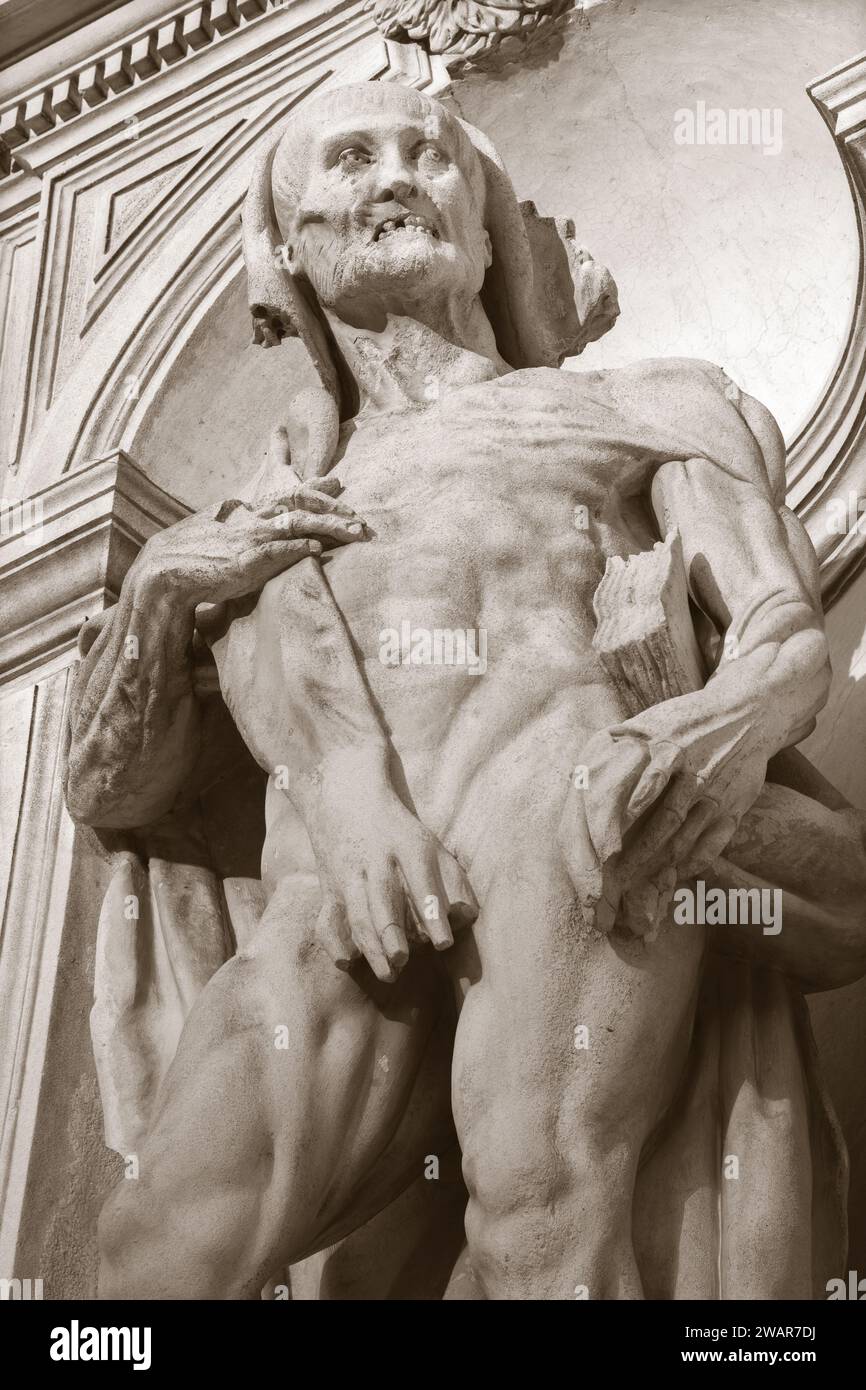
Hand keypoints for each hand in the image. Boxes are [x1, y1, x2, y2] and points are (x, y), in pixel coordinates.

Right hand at [127, 427, 363, 608]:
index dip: (314, 488)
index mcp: (246, 514)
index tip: (337, 482)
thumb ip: (230, 519)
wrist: (163, 570)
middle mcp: (251, 521)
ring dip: (329, 527)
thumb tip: (238, 506)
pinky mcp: (245, 562)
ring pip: (297, 523)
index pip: (286, 494)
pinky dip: (299, 548)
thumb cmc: (188, 556)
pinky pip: (277, 551)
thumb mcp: (214, 532)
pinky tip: (318, 549)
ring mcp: (250, 539)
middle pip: (299, 503)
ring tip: (355, 531)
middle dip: (333, 507)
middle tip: (360, 515)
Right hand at [306, 775, 477, 982]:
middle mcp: (375, 860)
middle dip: (390, 930)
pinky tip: (347, 962)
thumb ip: (452, 878)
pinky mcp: (329, 888)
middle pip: (381, 898)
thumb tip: (468, 915)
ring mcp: (348, 874)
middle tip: (403, 959)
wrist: (344, 795)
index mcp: (406, 845)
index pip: (420, 880)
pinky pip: (327, 917)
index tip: (443, 943)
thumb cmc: (398, 830)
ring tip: (387, 972)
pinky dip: (333, 941)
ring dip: (369, 944)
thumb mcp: (429, 842)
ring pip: (355, 912)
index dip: (431, 911)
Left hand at [558, 706, 766, 937]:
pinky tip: (672, 875)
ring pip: (684, 840)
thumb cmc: (684, 721)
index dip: (615, 827)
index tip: (600, 851)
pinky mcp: (733, 807)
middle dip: (635, 859)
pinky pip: (710, 845)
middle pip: (661, 824)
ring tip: (636, 890)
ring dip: (659, 868)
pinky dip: (691, 864)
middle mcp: (690, 773)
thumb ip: (615, 748)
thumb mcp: (649, 722)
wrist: (746, 713)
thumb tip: (577, 777)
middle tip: (612, 885)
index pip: (634, 793)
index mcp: (662, 749)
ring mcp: (713, 792)